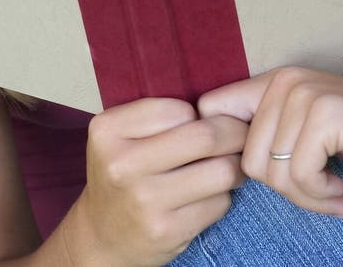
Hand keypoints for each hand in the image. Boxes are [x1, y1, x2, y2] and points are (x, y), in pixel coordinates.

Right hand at [68, 97, 246, 266]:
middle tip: (241, 133)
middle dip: (234, 132)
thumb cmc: (120, 173)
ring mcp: (144, 201)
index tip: (201, 120)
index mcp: (108, 131)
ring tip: (231, 162)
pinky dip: (223, 195)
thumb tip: (219, 108)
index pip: (178, 109)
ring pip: (221, 172)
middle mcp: (122, 165)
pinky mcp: (166, 231)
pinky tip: (211, 193)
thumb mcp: (118, 134)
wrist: (101, 235)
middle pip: (205, 137)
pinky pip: (219, 203)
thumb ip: (155, 115)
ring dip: (235, 165)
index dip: (198, 113)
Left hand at [198, 68, 342, 216]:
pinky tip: (340, 191)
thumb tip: (216, 161)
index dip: (221, 150)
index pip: (210, 110)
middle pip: (244, 159)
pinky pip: (300, 176)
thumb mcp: (304, 128)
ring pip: (271, 172)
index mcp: (271, 82)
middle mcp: (283, 81)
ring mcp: (304, 95)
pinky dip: (320, 196)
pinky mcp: (326, 116)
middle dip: (281, 189)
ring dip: (304, 197)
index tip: (262, 173)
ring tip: (330, 191)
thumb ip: (267, 133)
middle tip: (316, 191)